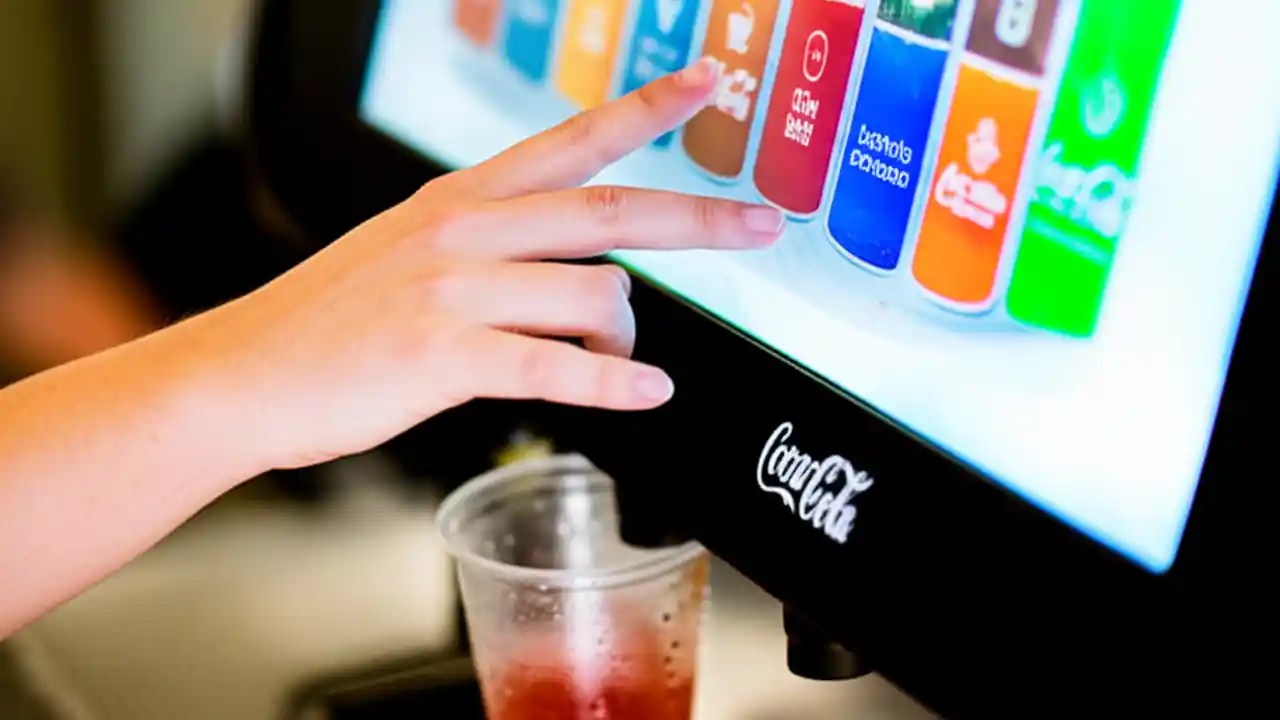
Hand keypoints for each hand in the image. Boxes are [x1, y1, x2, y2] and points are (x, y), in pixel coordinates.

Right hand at [199, 59, 784, 470]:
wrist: (245, 373)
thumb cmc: (333, 322)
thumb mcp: (411, 253)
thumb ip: (495, 250)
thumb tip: (584, 279)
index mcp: (461, 200)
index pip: (571, 139)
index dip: (646, 110)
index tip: (708, 83)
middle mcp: (465, 231)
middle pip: (610, 213)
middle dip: (699, 216)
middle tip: (764, 222)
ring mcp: (453, 291)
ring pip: (592, 295)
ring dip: (625, 337)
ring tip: (623, 366)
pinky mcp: (441, 355)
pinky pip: (554, 366)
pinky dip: (611, 385)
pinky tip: (647, 393)